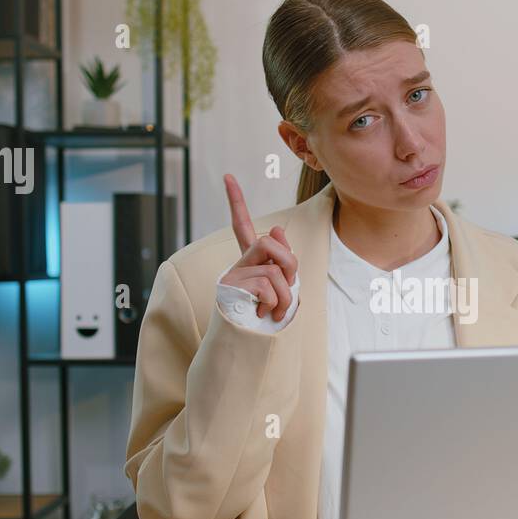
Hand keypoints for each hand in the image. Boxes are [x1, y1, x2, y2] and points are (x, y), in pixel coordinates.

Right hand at [220, 173, 298, 321]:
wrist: (251, 341)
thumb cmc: (269, 314)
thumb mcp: (283, 284)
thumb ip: (282, 259)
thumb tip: (279, 229)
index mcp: (251, 260)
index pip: (242, 225)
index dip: (236, 200)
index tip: (228, 176)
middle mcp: (239, 263)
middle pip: (270, 242)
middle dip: (289, 264)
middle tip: (288, 286)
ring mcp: (233, 275)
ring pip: (275, 270)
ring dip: (287, 295)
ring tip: (277, 310)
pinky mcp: (231, 289)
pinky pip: (268, 288)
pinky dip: (275, 304)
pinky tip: (264, 314)